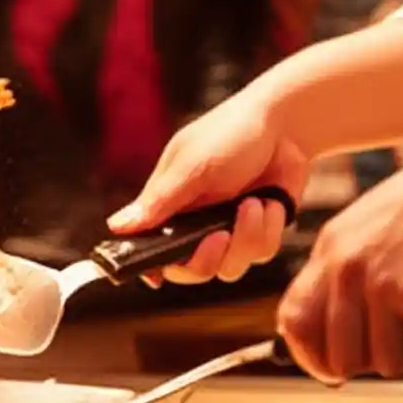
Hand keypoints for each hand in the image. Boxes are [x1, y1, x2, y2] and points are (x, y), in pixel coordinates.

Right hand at [107, 95, 308, 283]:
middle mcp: (195, 225)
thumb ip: (159, 201)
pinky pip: (261, 253)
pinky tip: (269, 202)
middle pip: (190, 272)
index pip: (149, 250)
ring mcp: (227, 231)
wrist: (286, 125)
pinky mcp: (258, 232)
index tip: (159, 277)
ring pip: (229, 268)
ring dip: (245, 237)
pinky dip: (268, 228)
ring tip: (253, 203)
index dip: (152, 268)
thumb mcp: (191, 167)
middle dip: (206, 259)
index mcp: (168, 207)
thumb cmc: (230, 135)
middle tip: (219, 235)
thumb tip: (116, 227)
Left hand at [276, 156, 402, 383]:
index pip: (294, 321)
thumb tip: (342, 333)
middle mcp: (346, 269)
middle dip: (376, 362)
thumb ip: (350, 273)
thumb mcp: (371, 229)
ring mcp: (379, 283)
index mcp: (330, 251)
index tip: (335, 369)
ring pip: (389, 362)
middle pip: (339, 357)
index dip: (312, 356)